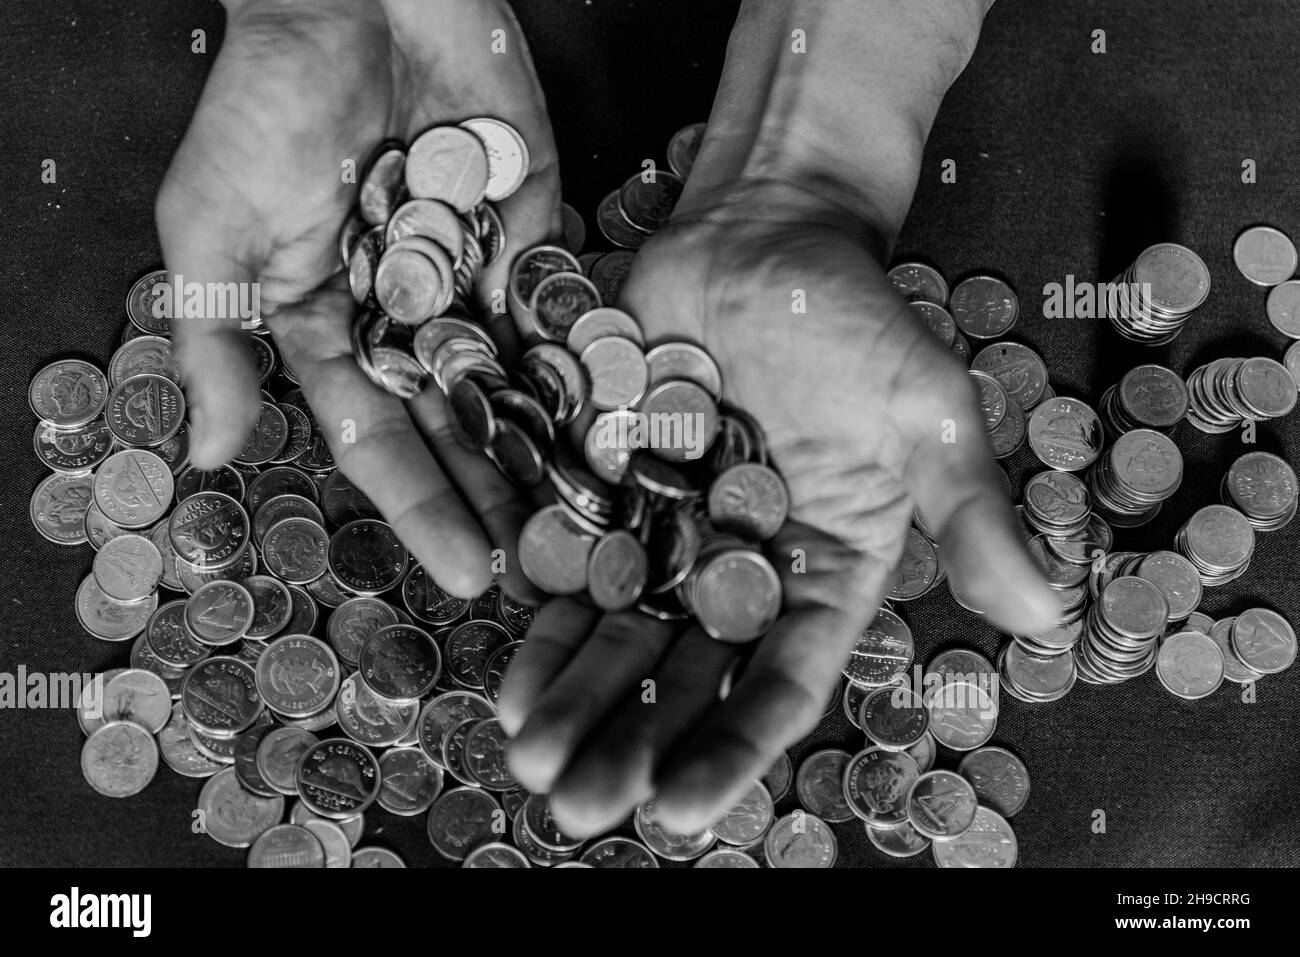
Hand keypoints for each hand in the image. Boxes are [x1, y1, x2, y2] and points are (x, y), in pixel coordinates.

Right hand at [156, 0, 557, 597]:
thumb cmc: (268, 104)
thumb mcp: (213, 227)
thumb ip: (217, 342)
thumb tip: (210, 456)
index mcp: (330, 329)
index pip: (382, 439)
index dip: (423, 508)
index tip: (466, 574)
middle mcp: (409, 320)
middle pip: (464, 429)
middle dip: (504, 500)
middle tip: (552, 572)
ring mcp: (477, 283)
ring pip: (522, 388)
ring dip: (557, 456)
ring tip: (600, 524)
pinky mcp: (535, 238)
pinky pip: (566, 316)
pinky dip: (594, 371)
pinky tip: (629, 433)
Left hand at [500, 176, 1059, 836]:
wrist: (764, 229)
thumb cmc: (857, 315)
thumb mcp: (925, 409)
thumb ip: (969, 510)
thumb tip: (1043, 610)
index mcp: (826, 569)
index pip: (780, 681)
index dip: (730, 748)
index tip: (679, 809)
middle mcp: (744, 568)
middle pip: (684, 678)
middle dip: (631, 746)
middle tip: (578, 808)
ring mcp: (670, 531)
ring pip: (619, 638)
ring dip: (576, 706)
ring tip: (529, 764)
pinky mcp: (607, 488)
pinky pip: (570, 571)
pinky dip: (541, 626)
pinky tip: (506, 684)